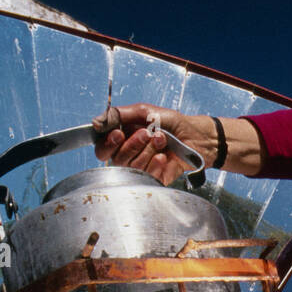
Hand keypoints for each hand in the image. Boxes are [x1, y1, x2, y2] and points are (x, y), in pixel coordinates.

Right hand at [92, 104, 209, 185]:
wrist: (196, 137)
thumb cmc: (172, 123)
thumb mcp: (145, 111)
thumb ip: (119, 115)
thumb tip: (96, 123)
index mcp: (123, 139)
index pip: (102, 149)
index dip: (108, 144)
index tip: (119, 134)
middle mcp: (129, 156)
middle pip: (117, 159)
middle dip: (133, 145)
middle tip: (148, 133)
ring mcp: (141, 169)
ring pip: (132, 167)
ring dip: (148, 151)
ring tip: (162, 140)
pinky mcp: (154, 180)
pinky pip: (147, 176)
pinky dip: (155, 164)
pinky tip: (164, 156)